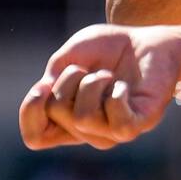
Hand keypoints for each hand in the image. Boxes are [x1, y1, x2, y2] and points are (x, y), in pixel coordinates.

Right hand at [19, 24, 180, 150]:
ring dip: (92, 84)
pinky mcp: (140, 123)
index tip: (43, 85)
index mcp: (68, 119)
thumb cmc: (109, 49)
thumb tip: (48, 96)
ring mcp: (114, 130)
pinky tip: (124, 86)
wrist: (149, 40)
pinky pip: (117, 122)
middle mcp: (89, 130)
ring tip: (109, 75)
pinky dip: (116, 95)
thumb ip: (52, 77)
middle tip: (92, 68)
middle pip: (56, 115)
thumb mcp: (70, 56)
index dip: (30, 113)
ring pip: (82, 118)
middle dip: (69, 80)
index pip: (36, 138)